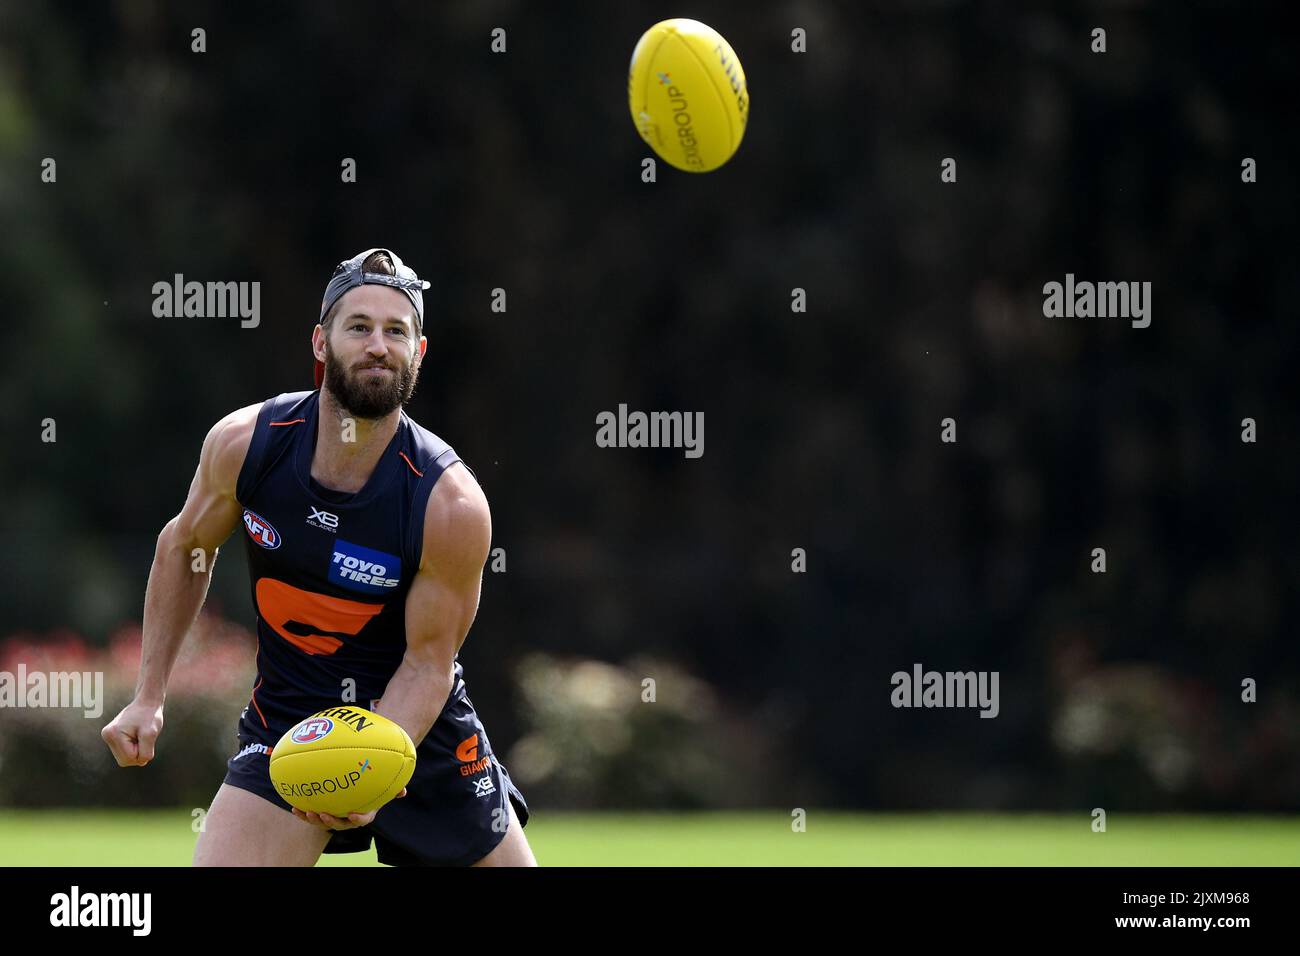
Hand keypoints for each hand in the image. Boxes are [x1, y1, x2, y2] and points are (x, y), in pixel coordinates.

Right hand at [101, 698, 164, 766]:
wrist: (147, 703)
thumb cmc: (150, 716)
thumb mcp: (151, 734)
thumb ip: (146, 752)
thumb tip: (141, 763)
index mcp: (113, 734)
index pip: (130, 758)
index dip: (142, 750)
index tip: (145, 735)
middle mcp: (107, 736)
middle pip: (125, 761)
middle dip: (138, 752)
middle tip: (143, 736)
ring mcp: (108, 737)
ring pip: (125, 759)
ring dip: (137, 750)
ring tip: (139, 735)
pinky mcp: (113, 738)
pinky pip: (125, 753)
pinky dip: (134, 748)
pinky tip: (136, 736)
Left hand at [291, 788, 406, 829]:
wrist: (358, 789)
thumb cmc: (373, 786)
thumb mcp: (384, 787)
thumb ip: (394, 789)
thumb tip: (403, 791)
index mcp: (364, 813)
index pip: (362, 820)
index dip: (357, 819)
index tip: (352, 814)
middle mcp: (347, 818)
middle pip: (339, 824)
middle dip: (329, 821)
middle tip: (323, 813)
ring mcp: (334, 816)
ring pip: (323, 822)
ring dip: (313, 819)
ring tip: (306, 811)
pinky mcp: (322, 812)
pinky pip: (312, 815)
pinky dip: (303, 813)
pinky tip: (294, 807)